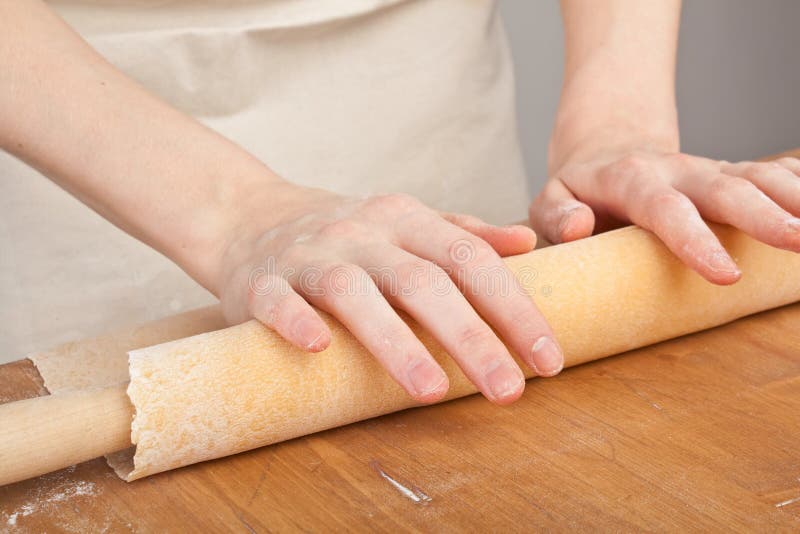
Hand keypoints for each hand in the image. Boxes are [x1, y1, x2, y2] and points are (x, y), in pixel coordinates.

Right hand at [215, 186, 564, 404]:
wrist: (250, 218)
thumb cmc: (345, 235)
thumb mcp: (406, 223)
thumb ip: (464, 234)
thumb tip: (527, 244)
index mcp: (405, 219)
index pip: (470, 260)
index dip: (513, 308)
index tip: (548, 360)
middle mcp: (361, 233)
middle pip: (423, 282)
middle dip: (470, 337)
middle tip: (508, 391)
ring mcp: (309, 256)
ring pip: (356, 293)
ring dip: (395, 341)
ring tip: (431, 391)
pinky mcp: (261, 282)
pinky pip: (278, 300)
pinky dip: (296, 320)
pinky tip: (318, 349)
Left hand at [529, 149, 799, 283]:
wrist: (608, 152)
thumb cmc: (577, 192)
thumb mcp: (548, 201)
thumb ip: (555, 215)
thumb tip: (578, 226)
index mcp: (629, 179)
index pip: (663, 208)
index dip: (693, 239)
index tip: (724, 274)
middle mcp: (676, 171)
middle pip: (724, 189)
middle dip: (763, 216)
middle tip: (798, 242)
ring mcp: (709, 171)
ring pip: (758, 178)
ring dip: (794, 199)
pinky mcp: (731, 176)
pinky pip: (773, 176)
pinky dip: (799, 187)